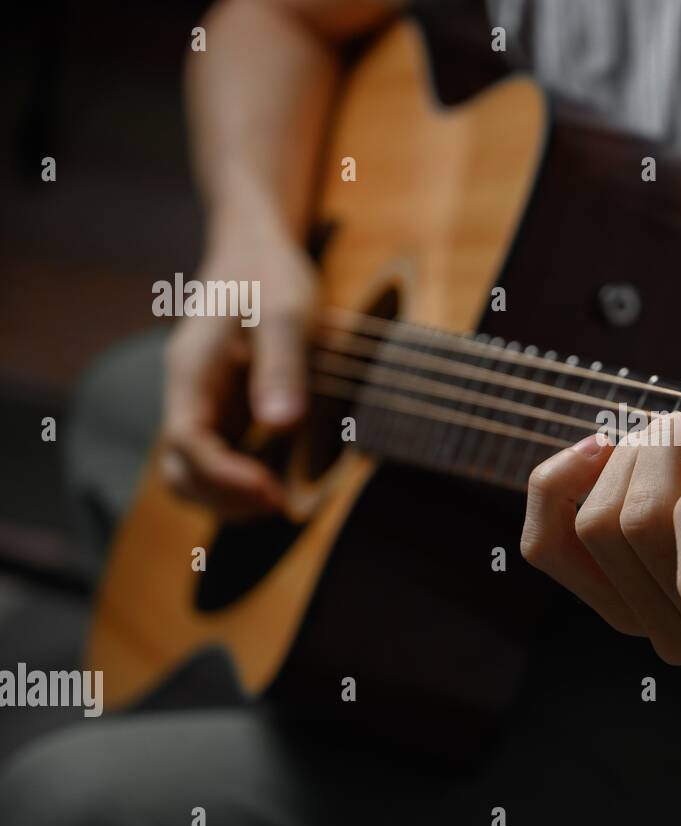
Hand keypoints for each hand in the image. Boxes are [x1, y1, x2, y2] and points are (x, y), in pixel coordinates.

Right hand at [159, 233, 317, 517]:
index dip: (225, 476)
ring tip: (281, 502)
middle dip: (223, 498)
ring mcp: (201, 405)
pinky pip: (216, 459)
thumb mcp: (286, 312)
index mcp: (191, 371)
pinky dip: (239, 483)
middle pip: (179, 468)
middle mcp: (187, 394)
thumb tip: (281, 424)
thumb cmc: (271, 275)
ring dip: (228, 498)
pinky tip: (280, 484)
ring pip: (192, 470)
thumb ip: (283, 366)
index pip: (187, 442)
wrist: (254, 250)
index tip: (272, 492)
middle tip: (280, 505)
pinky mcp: (221, 410)